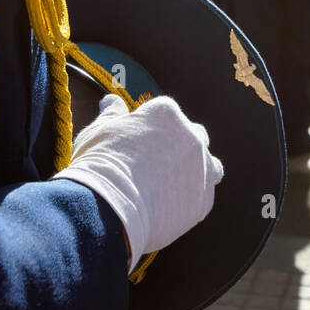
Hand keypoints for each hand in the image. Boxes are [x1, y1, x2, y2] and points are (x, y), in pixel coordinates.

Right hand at [57, 94, 223, 271]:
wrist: (109, 208)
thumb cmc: (100, 165)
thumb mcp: (99, 131)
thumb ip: (111, 114)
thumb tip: (112, 100)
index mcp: (166, 113)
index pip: (164, 114)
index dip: (149, 129)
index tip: (135, 145)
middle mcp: (191, 135)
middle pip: (194, 136)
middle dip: (180, 146)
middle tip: (155, 165)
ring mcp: (202, 168)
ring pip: (210, 166)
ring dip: (197, 172)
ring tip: (172, 187)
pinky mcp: (204, 200)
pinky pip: (202, 197)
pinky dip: (189, 201)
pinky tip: (168, 208)